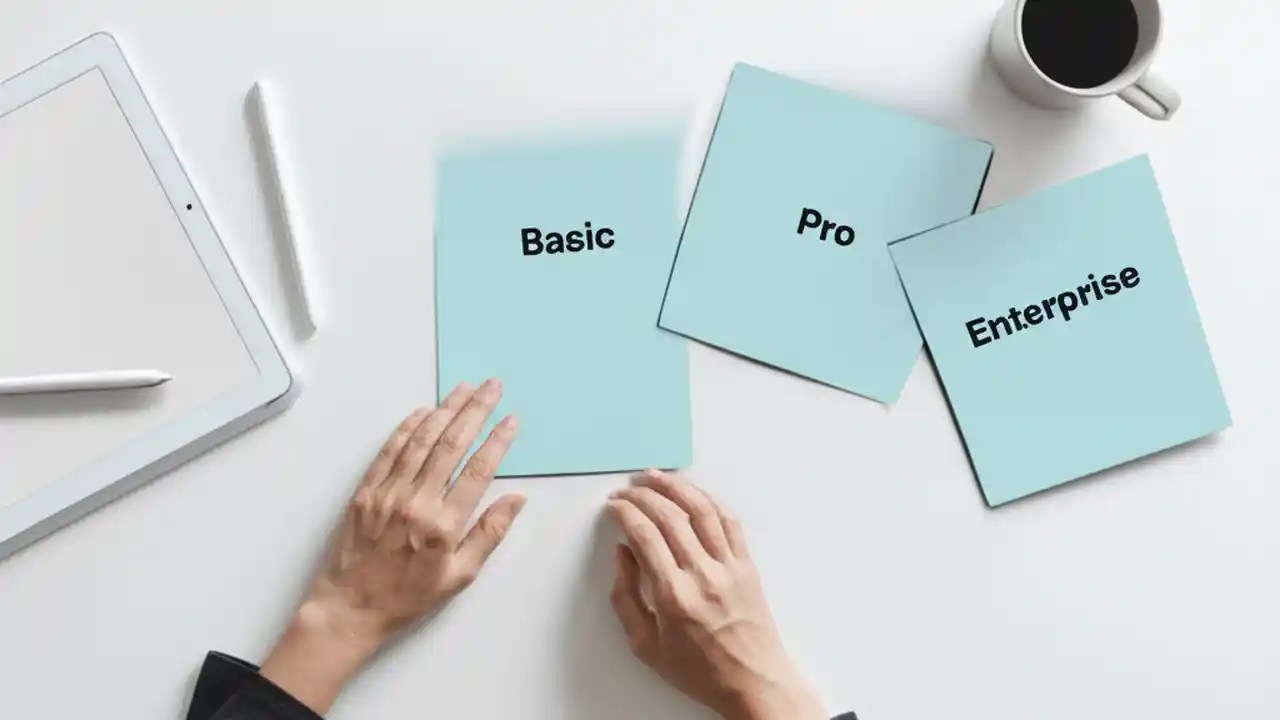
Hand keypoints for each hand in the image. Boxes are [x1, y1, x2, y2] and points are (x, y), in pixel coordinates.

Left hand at [259, 380, 525, 713]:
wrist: (350, 608)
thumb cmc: (408, 596)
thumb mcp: (460, 577)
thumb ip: (489, 534)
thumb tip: (517, 499)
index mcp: (444, 525)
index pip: (479, 470)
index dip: (498, 440)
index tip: (511, 420)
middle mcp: (417, 502)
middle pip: (452, 444)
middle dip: (475, 410)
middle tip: (491, 386)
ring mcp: (388, 493)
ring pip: (422, 440)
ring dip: (445, 410)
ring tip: (463, 389)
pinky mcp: (366, 491)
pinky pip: (390, 450)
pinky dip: (408, 427)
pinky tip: (423, 412)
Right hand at [607, 471, 825, 719]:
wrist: (753, 682)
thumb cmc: (698, 671)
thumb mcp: (646, 646)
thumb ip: (626, 598)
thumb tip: (622, 554)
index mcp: (674, 595)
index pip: (645, 535)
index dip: (625, 512)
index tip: (612, 505)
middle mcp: (703, 574)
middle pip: (670, 516)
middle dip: (643, 495)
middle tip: (626, 489)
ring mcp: (729, 566)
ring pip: (701, 510)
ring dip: (676, 486)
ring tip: (655, 476)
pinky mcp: (747, 565)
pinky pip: (729, 521)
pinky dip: (709, 500)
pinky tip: (693, 492)